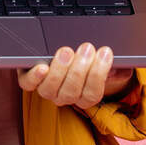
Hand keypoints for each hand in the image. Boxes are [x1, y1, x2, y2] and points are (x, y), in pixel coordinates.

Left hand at [17, 43, 132, 111]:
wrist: (63, 53)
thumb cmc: (88, 60)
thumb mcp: (104, 62)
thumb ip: (115, 67)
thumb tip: (116, 69)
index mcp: (84, 95)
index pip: (92, 93)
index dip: (99, 74)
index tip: (105, 52)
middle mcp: (65, 96)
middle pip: (72, 91)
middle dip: (80, 69)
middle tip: (87, 48)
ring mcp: (46, 89)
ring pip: (50, 90)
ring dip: (59, 70)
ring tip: (67, 51)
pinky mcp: (29, 79)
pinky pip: (29, 85)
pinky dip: (35, 77)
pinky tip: (41, 67)